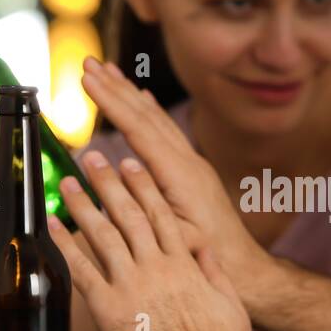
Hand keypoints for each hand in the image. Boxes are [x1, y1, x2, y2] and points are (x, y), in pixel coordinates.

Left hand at [48, 155, 251, 330]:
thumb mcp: (231, 305)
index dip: (143, 187)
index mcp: (186, 264)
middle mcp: (157, 266)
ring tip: (66, 182)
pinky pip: (83, 271)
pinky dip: (66, 245)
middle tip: (92, 158)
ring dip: (83, 204)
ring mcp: (132, 285)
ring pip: (104, 235)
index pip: (161, 215)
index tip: (130, 165)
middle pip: (129, 215)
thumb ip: (214, 274)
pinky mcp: (111, 309)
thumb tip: (206, 252)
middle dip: (108, 183)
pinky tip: (53, 227)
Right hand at [78, 57, 270, 297]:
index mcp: (180, 175)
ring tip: (108, 70)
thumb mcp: (172, 237)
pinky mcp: (193, 171)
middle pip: (146, 115)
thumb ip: (143, 208)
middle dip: (114, 88)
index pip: (138, 129)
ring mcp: (193, 164)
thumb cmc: (207, 258)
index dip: (111, 103)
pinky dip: (149, 111)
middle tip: (88, 62)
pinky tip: (141, 98)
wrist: (242, 267)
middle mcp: (188, 161)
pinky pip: (167, 131)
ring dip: (129, 93)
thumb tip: (111, 176)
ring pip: (157, 119)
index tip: (88, 80)